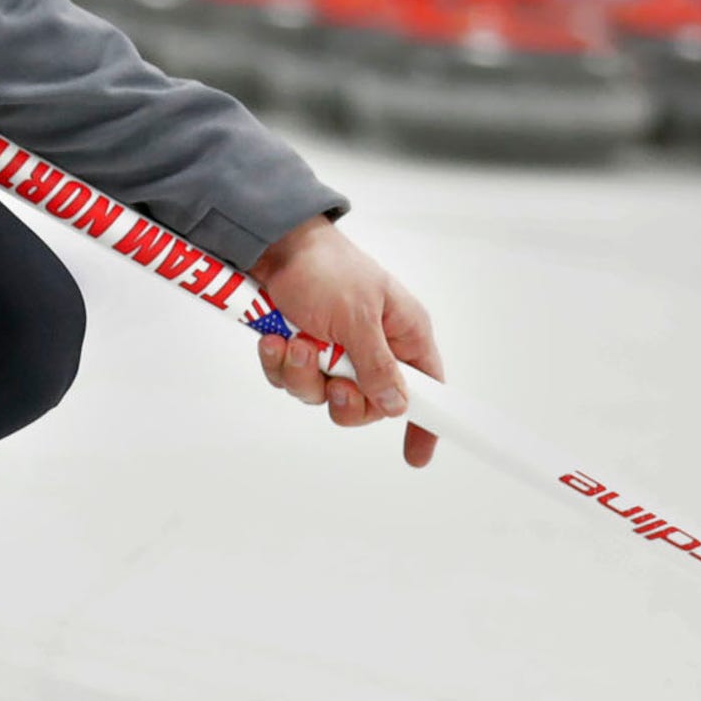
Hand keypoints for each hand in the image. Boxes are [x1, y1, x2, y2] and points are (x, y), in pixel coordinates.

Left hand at [247, 215, 443, 467]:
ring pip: (321, 395)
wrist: (273, 244)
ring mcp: (334, 351)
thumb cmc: (326, 267)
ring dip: (304, 374)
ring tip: (296, 342)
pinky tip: (274, 341)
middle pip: (366, 405)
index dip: (423, 422)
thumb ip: (378, 364)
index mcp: (402, 334)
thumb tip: (397, 405)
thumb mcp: (358, 316)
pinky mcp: (301, 349)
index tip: (416, 456)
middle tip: (334, 381)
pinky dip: (280, 364)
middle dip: (343, 398)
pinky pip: (291, 379)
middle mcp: (372, 347)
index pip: (427, 388)